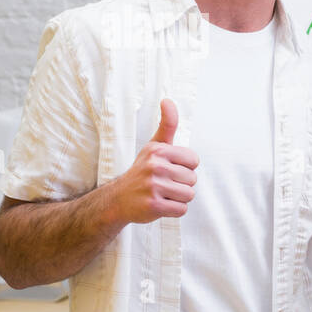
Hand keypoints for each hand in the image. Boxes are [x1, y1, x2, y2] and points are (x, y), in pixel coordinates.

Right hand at [113, 99, 199, 223]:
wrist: (118, 198)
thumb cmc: (143, 170)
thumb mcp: (154, 146)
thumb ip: (167, 124)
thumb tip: (168, 100)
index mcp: (158, 150)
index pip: (194, 161)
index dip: (185, 168)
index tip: (169, 169)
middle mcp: (155, 166)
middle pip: (192, 179)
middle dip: (182, 184)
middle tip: (163, 184)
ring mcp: (153, 186)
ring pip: (189, 195)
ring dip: (178, 198)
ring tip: (162, 194)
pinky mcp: (153, 205)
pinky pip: (181, 209)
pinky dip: (174, 210)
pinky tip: (160, 205)